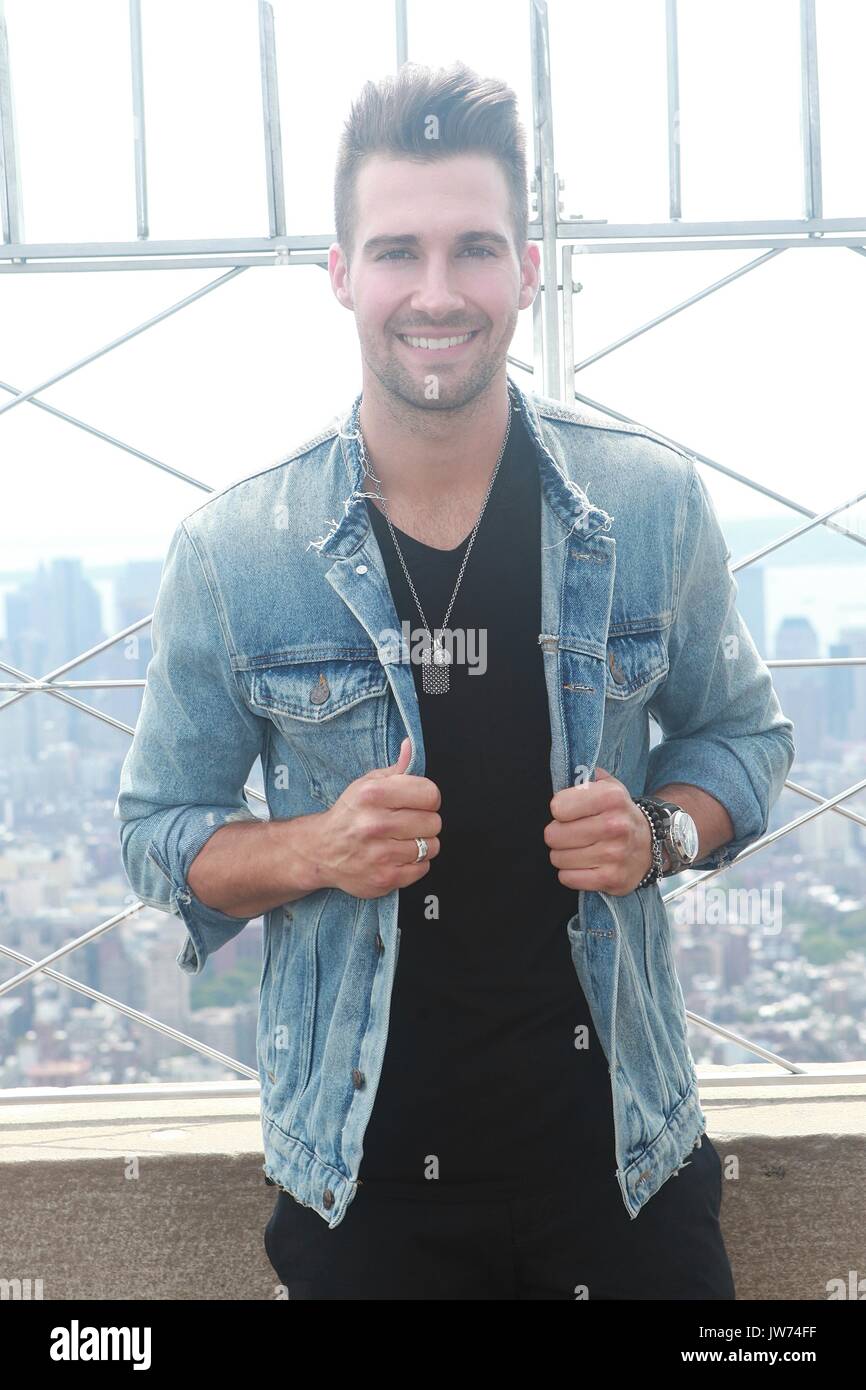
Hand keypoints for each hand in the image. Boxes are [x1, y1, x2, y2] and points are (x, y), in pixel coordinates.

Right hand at [313, 738, 441, 898]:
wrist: (321, 850)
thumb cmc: (349, 814)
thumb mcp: (366, 784)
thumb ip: (395, 769)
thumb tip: (411, 746)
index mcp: (372, 795)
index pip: (430, 794)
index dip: (429, 799)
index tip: (419, 803)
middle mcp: (375, 824)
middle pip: (434, 822)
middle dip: (426, 822)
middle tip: (409, 823)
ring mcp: (380, 854)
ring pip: (431, 846)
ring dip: (422, 844)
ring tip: (402, 841)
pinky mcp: (384, 877)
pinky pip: (423, 868)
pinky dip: (415, 864)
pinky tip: (398, 856)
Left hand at [543, 767, 653, 894]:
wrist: (651, 844)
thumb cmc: (619, 814)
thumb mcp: (608, 787)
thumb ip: (584, 777)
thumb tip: (567, 774)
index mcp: (611, 797)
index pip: (558, 807)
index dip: (560, 810)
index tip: (570, 813)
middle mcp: (615, 825)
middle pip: (553, 835)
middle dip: (557, 835)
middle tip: (572, 834)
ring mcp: (614, 855)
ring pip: (558, 858)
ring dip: (564, 855)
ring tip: (580, 849)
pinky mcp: (612, 879)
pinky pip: (568, 878)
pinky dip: (571, 873)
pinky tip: (584, 865)